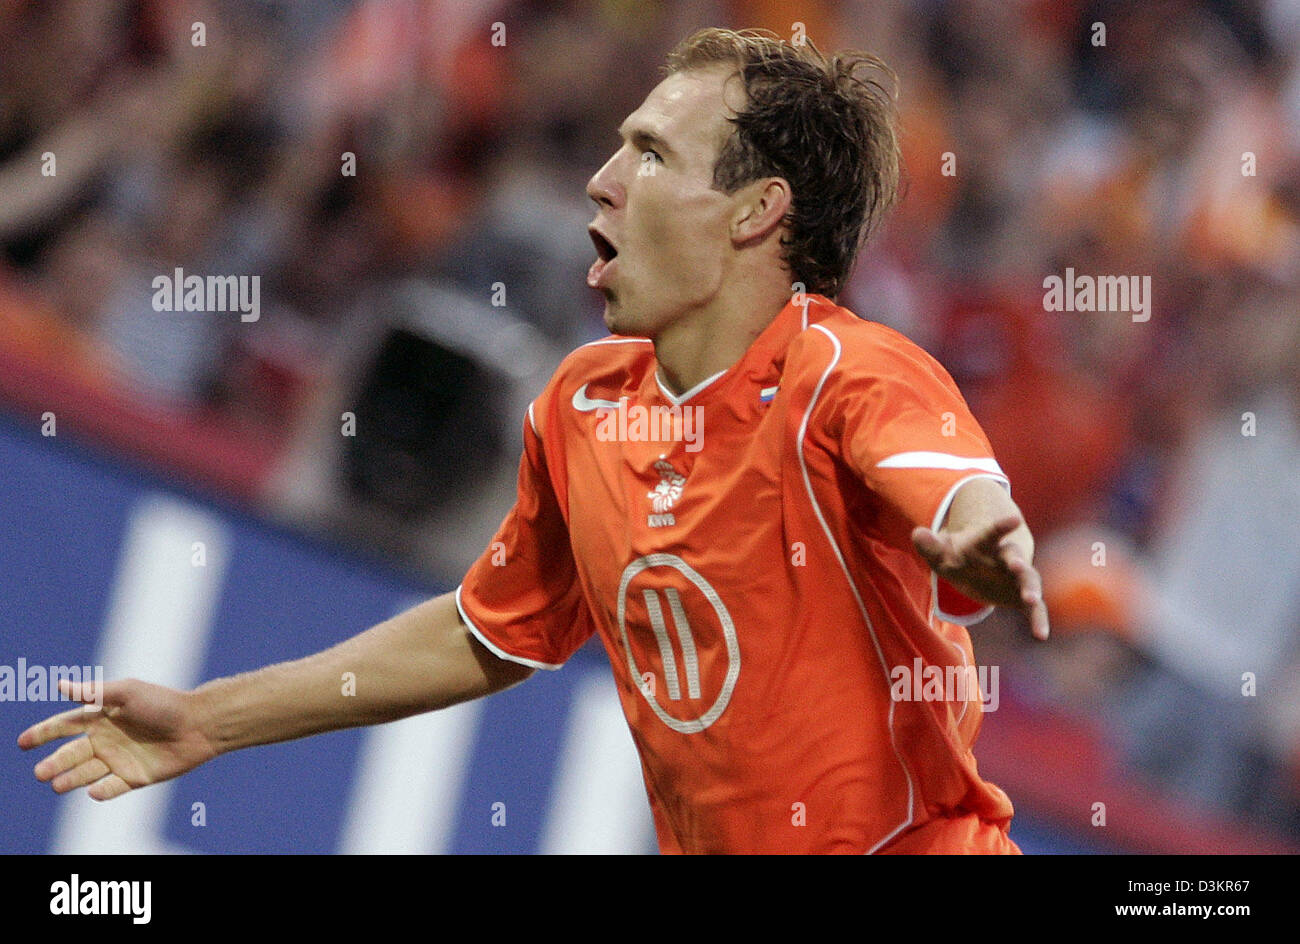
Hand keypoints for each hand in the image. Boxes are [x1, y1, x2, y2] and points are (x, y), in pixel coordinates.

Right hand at [18, 678, 216, 800]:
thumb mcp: (128, 692)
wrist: (200, 723)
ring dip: (70, 779)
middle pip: (71, 754)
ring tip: (57, 783)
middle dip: (54, 763)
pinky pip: (112, 788)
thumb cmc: (164, 703)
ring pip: (86, 773)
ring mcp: (119, 760)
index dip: (43, 733)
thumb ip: (95, 693)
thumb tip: (61, 685)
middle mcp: (106, 740)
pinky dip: (102, 791)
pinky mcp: (135, 777)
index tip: (22, 742)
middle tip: (40, 771)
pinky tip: (93, 791)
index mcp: (101, 717)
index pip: (65, 726)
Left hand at [912, 514, 1049, 640]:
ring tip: (1030, 599)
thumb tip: (917, 533)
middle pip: (1013, 556)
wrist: (978, 566)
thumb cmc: (957, 557)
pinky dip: (1038, 620)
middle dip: (1016, 560)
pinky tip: (1041, 636)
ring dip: (1030, 589)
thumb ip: (930, 545)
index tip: (1015, 518)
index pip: (992, 534)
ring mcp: (1016, 577)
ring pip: (1029, 579)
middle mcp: (1005, 558)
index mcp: (984, 544)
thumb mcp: (940, 552)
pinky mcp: (1020, 596)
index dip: (1001, 526)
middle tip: (1018, 565)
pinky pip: (1034, 609)